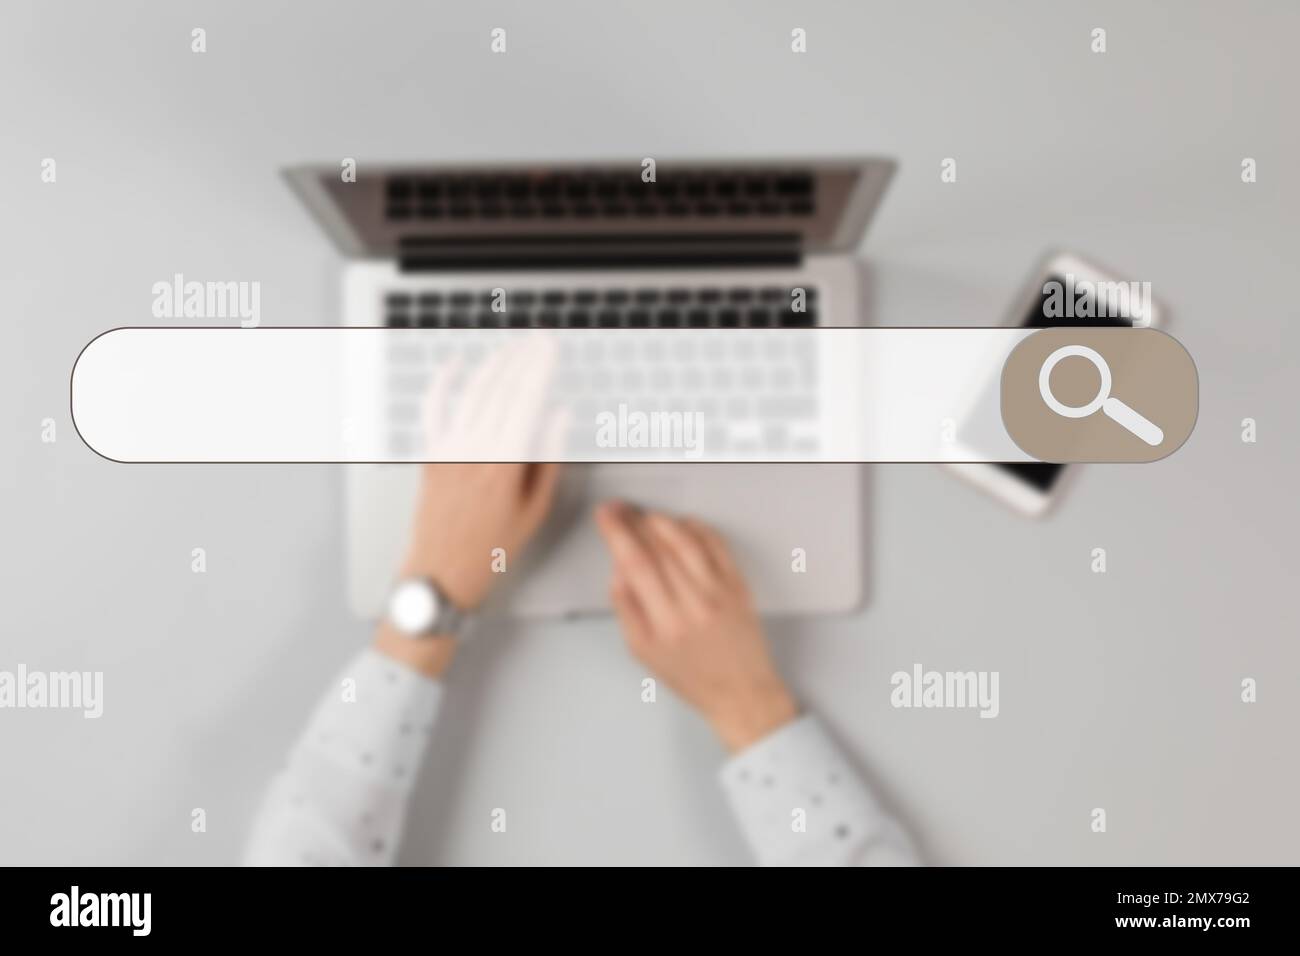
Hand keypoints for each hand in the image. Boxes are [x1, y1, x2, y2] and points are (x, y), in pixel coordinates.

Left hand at [377, 338, 563, 678]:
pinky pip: (434, 409)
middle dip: (523, 359)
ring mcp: (448, 449)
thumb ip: (548, 458)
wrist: (441, 573)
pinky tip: (456, 364)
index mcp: (505, 463)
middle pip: (501, 390)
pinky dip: (444, 383)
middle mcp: (474, 449)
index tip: (552, 348)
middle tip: (539, 340)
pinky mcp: (430, 453)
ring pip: (473, 393)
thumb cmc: (492, 548)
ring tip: (513, 347)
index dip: (540, 369)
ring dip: (494, 364)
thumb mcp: (535, 509)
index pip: (526, 401)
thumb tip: (559, 415)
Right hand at [595, 502, 797, 751]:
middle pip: (658, 547)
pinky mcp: (739, 584)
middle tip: (619, 509)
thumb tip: (617, 569)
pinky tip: (682, 523)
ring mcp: (719, 592)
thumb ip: (626, 608)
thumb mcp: (643, 652)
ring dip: (661, 520)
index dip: (617, 533)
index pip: (636, 564)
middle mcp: (693, 604)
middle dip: (634, 521)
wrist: (741, 691)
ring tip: (645, 515)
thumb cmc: (690, 675)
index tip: (606, 515)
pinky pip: (716, 544)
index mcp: (664, 624)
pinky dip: (696, 527)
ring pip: (686, 540)